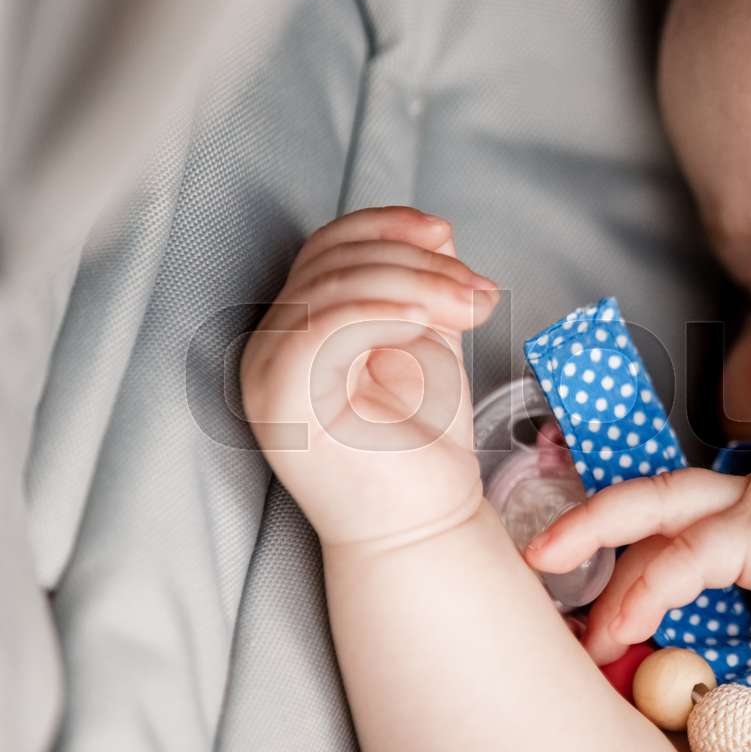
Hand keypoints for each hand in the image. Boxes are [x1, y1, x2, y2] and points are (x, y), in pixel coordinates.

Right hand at [241, 207, 498, 552]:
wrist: (423, 525)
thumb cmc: (423, 444)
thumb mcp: (430, 343)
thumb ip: (424, 287)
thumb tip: (436, 229)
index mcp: (299, 327)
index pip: (328, 247)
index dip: (385, 226)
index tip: (446, 234)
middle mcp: (270, 347)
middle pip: (331, 261)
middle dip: (415, 261)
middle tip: (479, 292)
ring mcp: (269, 376)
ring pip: (330, 288)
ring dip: (413, 283)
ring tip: (471, 307)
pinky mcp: (282, 405)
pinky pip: (320, 329)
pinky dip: (378, 310)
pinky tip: (426, 318)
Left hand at [523, 465, 750, 663]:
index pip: (687, 517)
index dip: (639, 543)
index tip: (602, 580)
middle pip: (651, 495)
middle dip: (589, 522)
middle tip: (541, 556)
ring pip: (654, 515)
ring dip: (602, 563)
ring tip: (575, 618)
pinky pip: (687, 558)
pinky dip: (646, 591)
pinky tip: (622, 626)